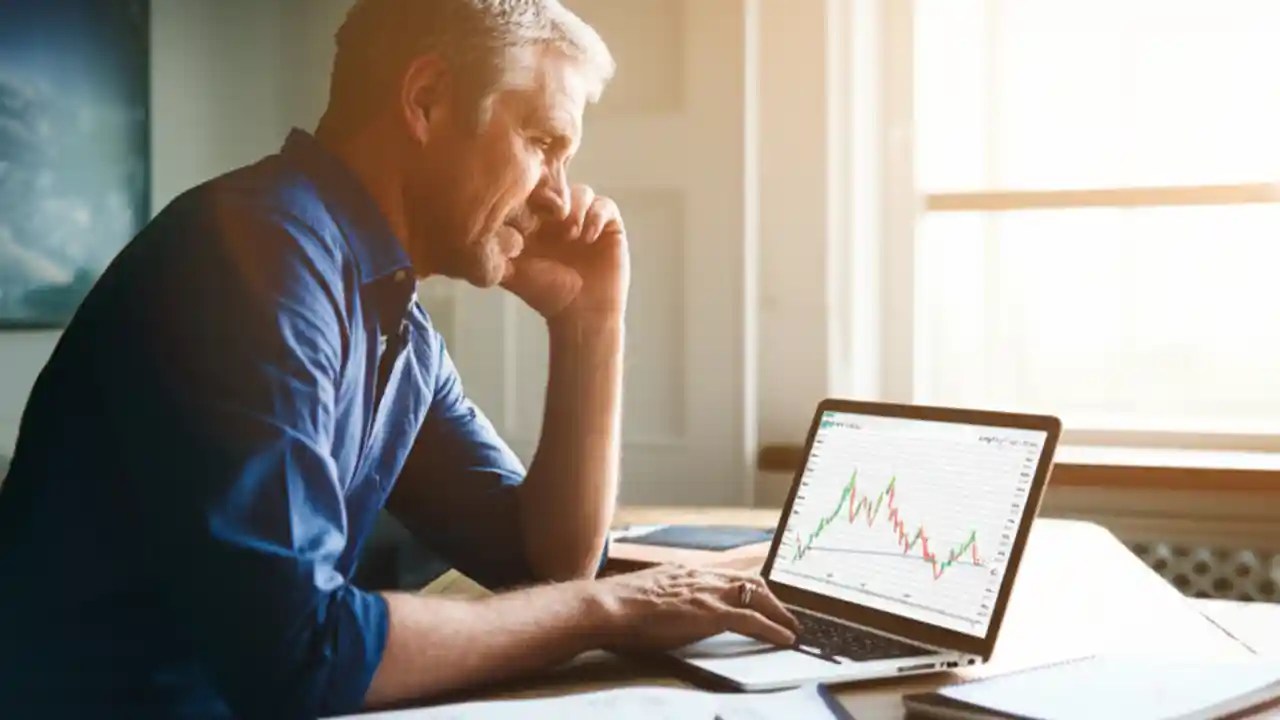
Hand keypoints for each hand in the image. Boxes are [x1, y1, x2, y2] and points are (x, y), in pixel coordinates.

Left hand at [501, 185, 628, 322]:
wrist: (580, 314)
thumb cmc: (545, 294)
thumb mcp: (512, 272)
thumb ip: (495, 252)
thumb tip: (472, 232)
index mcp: (536, 222)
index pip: (533, 192)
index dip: (530, 195)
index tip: (528, 215)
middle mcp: (561, 217)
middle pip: (559, 185)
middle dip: (555, 197)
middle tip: (550, 217)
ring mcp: (585, 219)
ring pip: (581, 192)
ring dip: (576, 207)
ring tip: (570, 233)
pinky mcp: (608, 226)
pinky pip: (604, 205)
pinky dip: (595, 216)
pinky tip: (586, 238)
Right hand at [588, 565, 799, 651]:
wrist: (609, 607)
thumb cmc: (619, 607)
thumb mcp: (649, 594)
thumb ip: (666, 596)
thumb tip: (667, 608)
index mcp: (686, 572)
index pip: (728, 574)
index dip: (748, 585)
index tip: (762, 595)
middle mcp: (701, 576)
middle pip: (749, 580)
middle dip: (772, 597)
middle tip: (785, 614)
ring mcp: (708, 593)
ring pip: (756, 595)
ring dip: (779, 612)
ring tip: (791, 627)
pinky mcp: (710, 613)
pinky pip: (752, 619)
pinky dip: (773, 629)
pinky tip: (785, 639)